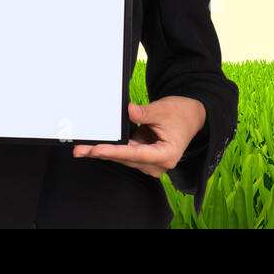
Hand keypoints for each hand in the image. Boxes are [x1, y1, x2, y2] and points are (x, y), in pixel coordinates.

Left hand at [73, 97, 206, 177]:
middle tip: (81, 149)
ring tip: (83, 148)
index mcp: (166, 154)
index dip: (114, 151)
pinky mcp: (144, 158)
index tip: (97, 149)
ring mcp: (151, 163)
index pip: (135, 154)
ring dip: (104, 152)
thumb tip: (128, 111)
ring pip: (123, 158)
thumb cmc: (181, 114)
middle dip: (102, 153)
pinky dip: (112, 149)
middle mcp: (158, 164)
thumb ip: (144, 112)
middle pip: (126, 158)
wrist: (192, 117)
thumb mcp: (162, 109)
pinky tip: (96, 146)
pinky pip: (125, 154)